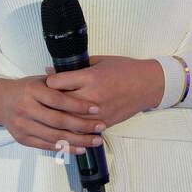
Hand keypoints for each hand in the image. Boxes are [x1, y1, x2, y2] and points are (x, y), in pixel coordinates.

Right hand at [0, 73, 105, 154]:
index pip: (59, 100)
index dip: (79, 106)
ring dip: (77, 141)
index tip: (97, 109)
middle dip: (83, 125)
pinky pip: (46, 145)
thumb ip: (60, 84)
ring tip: (95, 141)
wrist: (0, 101)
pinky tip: (79, 148)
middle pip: (58, 120)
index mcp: (32, 91)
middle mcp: (26, 108)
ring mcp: (23, 125)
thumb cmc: (26, 89)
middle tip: (101, 127)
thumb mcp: (41, 80)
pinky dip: (64, 149)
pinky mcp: (22, 138)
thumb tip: (86, 84)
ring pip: (54, 136)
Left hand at [43, 55, 164, 128]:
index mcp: (90, 77)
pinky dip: (72, 129)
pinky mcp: (104, 123)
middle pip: (58, 104)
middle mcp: (92, 96)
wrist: (148, 84)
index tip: (47, 82)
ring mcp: (98, 113)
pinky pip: (82, 130)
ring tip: (49, 116)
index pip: (56, 83)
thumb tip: (50, 71)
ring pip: (68, 121)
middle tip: (43, 100)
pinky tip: (65, 126)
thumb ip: (75, 66)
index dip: (48, 82)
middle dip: (48, 102)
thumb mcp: (100, 61)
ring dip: (57, 119)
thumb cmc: (125, 69)